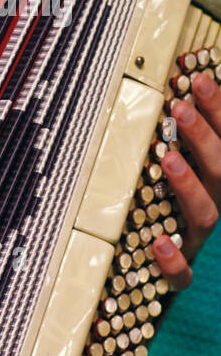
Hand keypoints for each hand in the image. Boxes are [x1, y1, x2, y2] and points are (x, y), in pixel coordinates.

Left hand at [152, 71, 220, 289]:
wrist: (143, 275)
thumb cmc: (157, 212)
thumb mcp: (168, 174)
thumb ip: (174, 145)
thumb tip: (167, 98)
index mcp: (213, 180)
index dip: (218, 110)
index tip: (197, 80)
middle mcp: (212, 205)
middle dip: (204, 137)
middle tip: (180, 108)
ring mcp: (196, 239)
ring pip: (205, 214)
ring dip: (189, 185)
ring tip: (168, 160)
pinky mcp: (178, 273)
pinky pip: (182, 273)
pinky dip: (173, 260)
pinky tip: (158, 243)